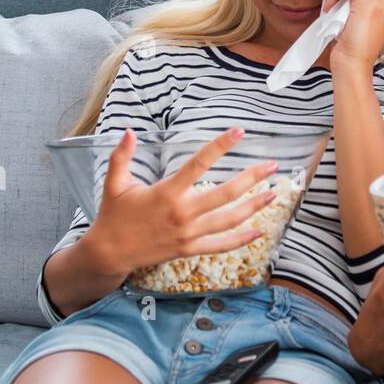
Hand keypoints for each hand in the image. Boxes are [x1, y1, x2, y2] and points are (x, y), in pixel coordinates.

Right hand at [83, 126, 280, 275]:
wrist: (110, 252)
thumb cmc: (114, 215)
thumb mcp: (115, 183)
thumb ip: (122, 156)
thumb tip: (128, 131)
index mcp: (167, 192)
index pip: (199, 164)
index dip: (220, 146)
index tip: (239, 132)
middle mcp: (182, 213)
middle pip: (225, 193)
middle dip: (252, 178)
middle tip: (272, 166)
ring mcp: (188, 233)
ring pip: (229, 219)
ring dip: (254, 207)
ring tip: (273, 194)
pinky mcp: (190, 249)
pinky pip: (221, 246)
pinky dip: (241, 240)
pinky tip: (259, 232)